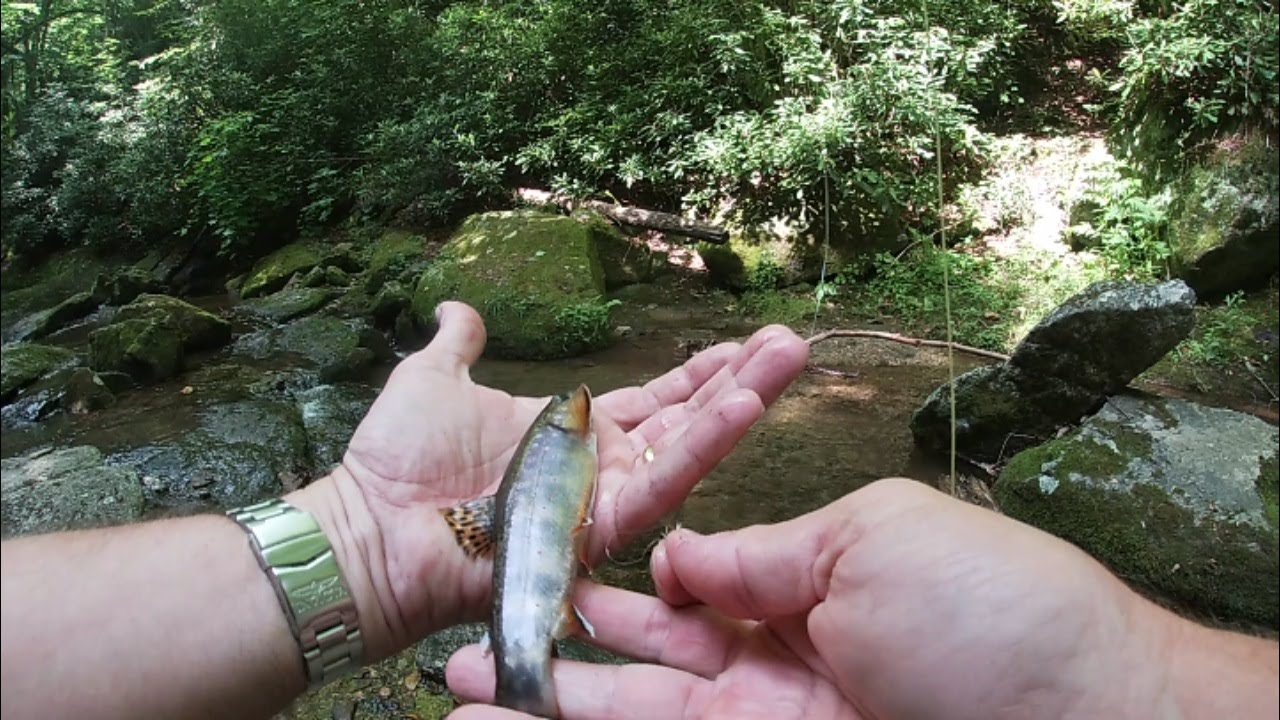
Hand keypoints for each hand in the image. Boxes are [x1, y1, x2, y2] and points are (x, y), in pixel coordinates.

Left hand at [292, 301, 809, 659]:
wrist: (371, 525)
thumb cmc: (397, 462)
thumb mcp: (433, 380)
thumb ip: (458, 345)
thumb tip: (458, 308)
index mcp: (574, 434)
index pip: (654, 401)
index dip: (696, 372)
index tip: (739, 340)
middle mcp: (602, 468)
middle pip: (688, 419)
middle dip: (741, 379)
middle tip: (791, 342)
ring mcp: (606, 498)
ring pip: (690, 446)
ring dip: (741, 401)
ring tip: (788, 358)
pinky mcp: (601, 527)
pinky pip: (665, 484)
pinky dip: (706, 444)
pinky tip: (744, 405)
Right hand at [446, 478, 1275, 718]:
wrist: (1080, 717)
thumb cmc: (991, 608)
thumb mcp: (871, 540)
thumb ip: (762, 553)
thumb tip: (678, 551)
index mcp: (802, 587)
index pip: (685, 584)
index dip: (615, 583)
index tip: (546, 569)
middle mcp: (772, 664)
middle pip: (641, 659)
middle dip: (556, 650)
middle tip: (464, 640)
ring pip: (632, 714)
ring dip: (543, 701)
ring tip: (452, 686)